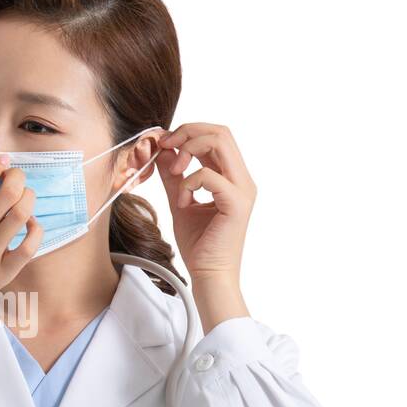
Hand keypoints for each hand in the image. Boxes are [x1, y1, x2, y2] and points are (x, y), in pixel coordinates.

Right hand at [0, 145, 40, 368]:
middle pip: (9, 192)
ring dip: (28, 198)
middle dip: (17, 176)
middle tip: (15, 177)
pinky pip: (30, 246)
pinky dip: (35, 228)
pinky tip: (29, 223)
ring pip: (22, 214)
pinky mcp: (2, 274)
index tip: (1, 161)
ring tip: (23, 196)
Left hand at [155, 122, 254, 330]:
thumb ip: (174, 176)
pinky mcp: (236, 203)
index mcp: (232, 177)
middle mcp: (242, 179)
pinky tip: (182, 202)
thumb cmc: (199, 245)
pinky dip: (188, 183)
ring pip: (219, 142)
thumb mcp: (180, 201)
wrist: (209, 275)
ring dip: (188, 149)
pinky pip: (209, 175)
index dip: (189, 131)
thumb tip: (163, 150)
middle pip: (220, 131)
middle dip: (188, 132)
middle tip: (165, 146)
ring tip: (174, 171)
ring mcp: (242, 190)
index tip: (164, 143)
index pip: (217, 136)